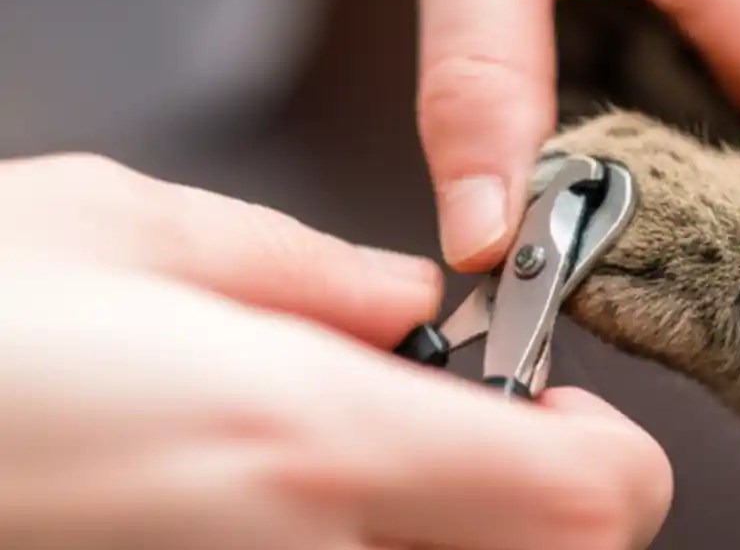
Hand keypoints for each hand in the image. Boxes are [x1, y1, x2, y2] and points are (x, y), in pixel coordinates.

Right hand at [0, 155, 671, 548]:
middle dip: (537, 490)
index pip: (595, 499)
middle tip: (463, 423)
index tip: (543, 392)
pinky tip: (279, 496)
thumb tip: (400, 303)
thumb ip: (303, 274)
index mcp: (311, 443)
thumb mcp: (128, 230)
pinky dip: (370, 538)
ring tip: (346, 452)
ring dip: (461, 523)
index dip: (603, 445)